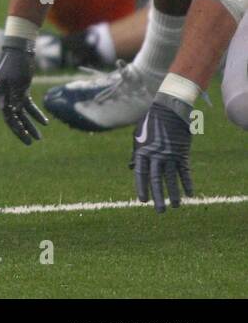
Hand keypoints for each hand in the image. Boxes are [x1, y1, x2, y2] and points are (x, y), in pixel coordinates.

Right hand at [0, 36, 49, 144]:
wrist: (21, 50)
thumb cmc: (17, 64)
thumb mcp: (18, 81)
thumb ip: (15, 96)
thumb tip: (14, 112)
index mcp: (0, 93)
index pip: (7, 114)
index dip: (15, 127)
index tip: (24, 136)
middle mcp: (4, 95)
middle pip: (13, 117)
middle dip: (22, 130)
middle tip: (30, 142)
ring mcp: (13, 93)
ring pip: (21, 113)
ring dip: (30, 125)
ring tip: (39, 138)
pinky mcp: (21, 90)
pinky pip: (28, 106)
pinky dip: (35, 114)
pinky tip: (44, 123)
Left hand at [131, 93, 194, 212]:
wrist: (168, 110)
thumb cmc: (150, 124)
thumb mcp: (138, 137)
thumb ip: (135, 153)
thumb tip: (131, 168)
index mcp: (142, 152)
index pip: (141, 174)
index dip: (142, 188)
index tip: (142, 201)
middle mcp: (155, 156)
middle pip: (157, 180)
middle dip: (158, 197)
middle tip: (160, 211)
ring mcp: (169, 155)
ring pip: (172, 178)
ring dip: (174, 194)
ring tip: (175, 206)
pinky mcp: (182, 154)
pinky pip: (185, 171)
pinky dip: (187, 183)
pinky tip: (190, 194)